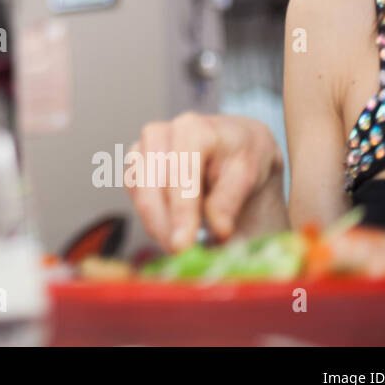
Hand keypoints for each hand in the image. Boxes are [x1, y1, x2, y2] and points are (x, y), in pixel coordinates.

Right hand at [123, 112, 285, 252]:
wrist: (233, 151)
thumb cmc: (243, 160)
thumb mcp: (250, 175)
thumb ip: (230, 200)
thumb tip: (217, 230)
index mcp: (194, 128)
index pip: (181, 172)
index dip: (182, 211)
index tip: (184, 246)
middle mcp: (162, 132)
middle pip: (152, 184)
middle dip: (164, 224)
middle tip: (180, 255)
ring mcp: (143, 148)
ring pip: (138, 191)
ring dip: (155, 223)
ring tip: (179, 247)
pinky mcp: (134, 164)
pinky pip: (133, 195)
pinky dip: (149, 216)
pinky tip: (171, 228)